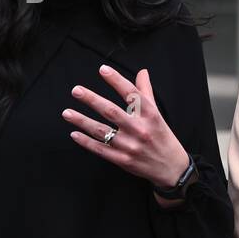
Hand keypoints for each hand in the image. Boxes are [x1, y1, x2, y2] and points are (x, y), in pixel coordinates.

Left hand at [64, 65, 189, 190]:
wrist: (172, 168)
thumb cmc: (162, 137)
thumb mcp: (157, 114)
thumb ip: (146, 92)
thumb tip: (142, 71)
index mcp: (150, 115)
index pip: (132, 94)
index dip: (117, 81)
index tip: (103, 70)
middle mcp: (140, 129)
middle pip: (112, 111)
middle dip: (92, 100)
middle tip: (76, 90)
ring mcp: (130, 146)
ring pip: (102, 131)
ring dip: (82, 121)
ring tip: (67, 112)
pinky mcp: (123, 160)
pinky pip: (101, 149)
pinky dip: (86, 142)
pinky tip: (74, 133)